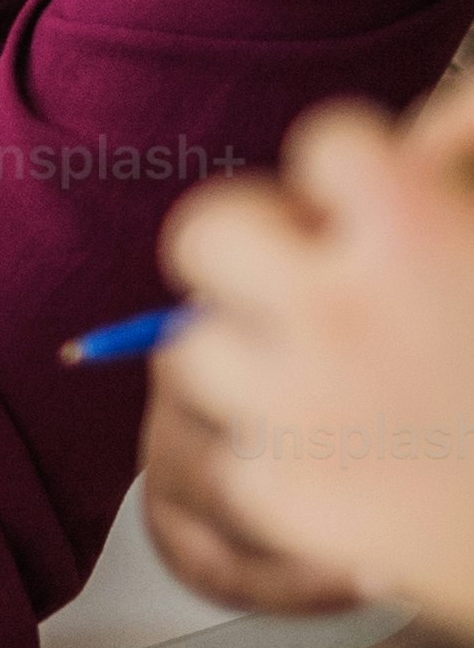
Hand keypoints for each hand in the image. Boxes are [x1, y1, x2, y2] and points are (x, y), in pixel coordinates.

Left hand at [151, 94, 473, 630]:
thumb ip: (461, 186)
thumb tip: (419, 149)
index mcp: (418, 233)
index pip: (325, 144)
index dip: (358, 172)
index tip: (380, 202)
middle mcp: (338, 312)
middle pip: (209, 230)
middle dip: (259, 245)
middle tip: (310, 275)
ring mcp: (302, 411)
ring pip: (199, 349)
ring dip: (258, 354)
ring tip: (332, 379)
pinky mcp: (294, 503)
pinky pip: (245, 457)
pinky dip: (293, 461)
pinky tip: (366, 470)